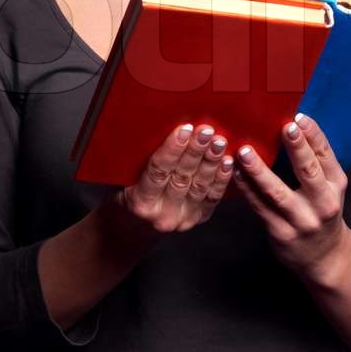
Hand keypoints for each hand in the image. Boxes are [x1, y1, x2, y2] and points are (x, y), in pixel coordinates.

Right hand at [114, 123, 235, 234]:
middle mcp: (163, 214)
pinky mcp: (198, 219)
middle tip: (206, 131)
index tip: (184, 129)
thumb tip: (153, 125)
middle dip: (196, 151)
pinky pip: (212, 197)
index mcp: (140, 202)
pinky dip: (221, 178)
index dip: (173, 149)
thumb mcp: (122, 177)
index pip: (158, 170)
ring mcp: (183, 218)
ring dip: (212, 161)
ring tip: (219, 142)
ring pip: (200, 186)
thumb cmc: (125, 192)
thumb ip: (138, 159)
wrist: (133, 226)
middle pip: (182, 177)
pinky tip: (227, 161)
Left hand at [231, 112, 347, 282]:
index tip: (299, 117)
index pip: (326, 156)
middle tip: (284, 127)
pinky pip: (260, 207)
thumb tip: (292, 125)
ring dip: (259, 170)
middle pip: (308, 172)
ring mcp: (301, 220)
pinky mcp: (281, 233)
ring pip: (278, 192)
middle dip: (297, 148)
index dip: (314, 136)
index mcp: (335, 185)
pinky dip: (246, 189)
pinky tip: (236, 173)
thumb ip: (315, 162)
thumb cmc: (321, 211)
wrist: (324, 256)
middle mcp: (323, 203)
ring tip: (245, 152)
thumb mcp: (329, 188)